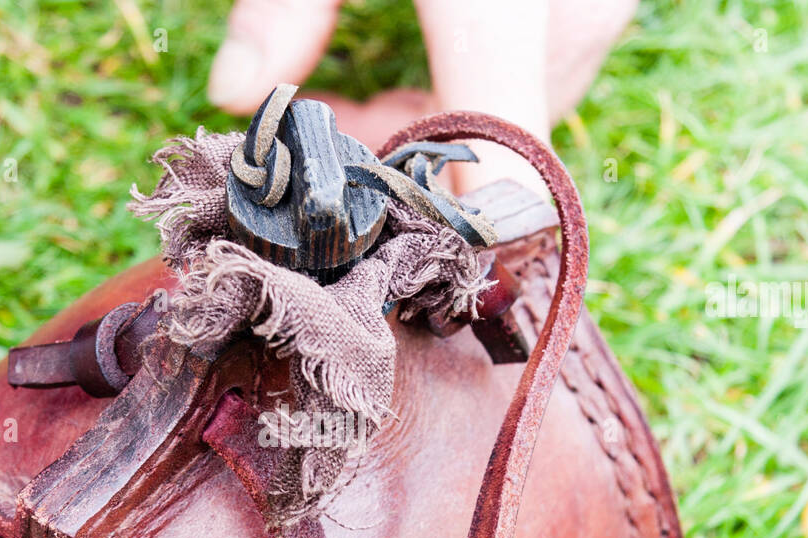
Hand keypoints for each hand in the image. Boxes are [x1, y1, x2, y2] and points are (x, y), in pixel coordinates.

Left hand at [207, 0, 636, 194]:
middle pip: (502, 143)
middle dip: (414, 164)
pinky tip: (427, 57)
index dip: (448, 228)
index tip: (377, 243)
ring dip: (446, 128)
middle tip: (330, 143)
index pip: (497, 157)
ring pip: (527, 111)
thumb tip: (235, 99)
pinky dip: (486, 85)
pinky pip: (549, 67)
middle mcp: (572, 6)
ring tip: (364, 102)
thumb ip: (282, 0)